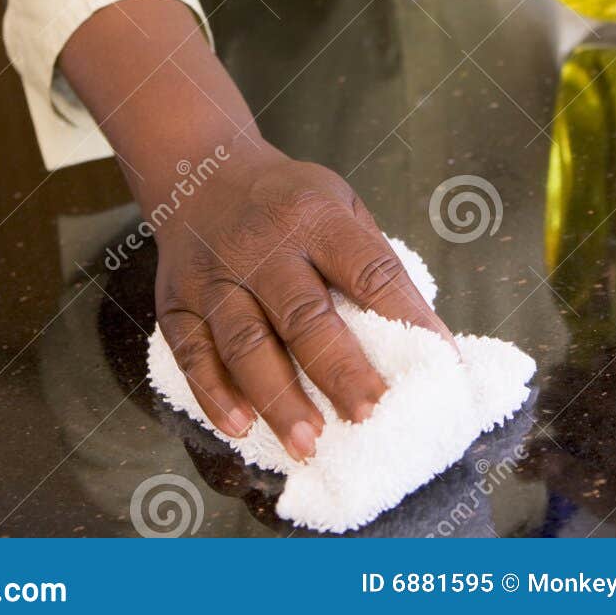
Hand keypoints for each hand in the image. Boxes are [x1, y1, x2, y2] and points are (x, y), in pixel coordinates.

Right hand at [154, 138, 456, 460]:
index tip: (438, 363)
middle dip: (340, 371)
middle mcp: (263, 244)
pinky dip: (215, 394)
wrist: (201, 172)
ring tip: (309, 442)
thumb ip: (372, 262)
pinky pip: (192, 355)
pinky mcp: (176, 302)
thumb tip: (425, 339)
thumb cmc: (287, 202)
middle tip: (370, 417)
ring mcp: (215, 275)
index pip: (367, 269)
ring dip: (278, 397)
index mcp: (315, 217)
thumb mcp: (339, 203)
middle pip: (303, 315)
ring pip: (245, 344)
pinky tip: (241, 427)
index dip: (406, 316)